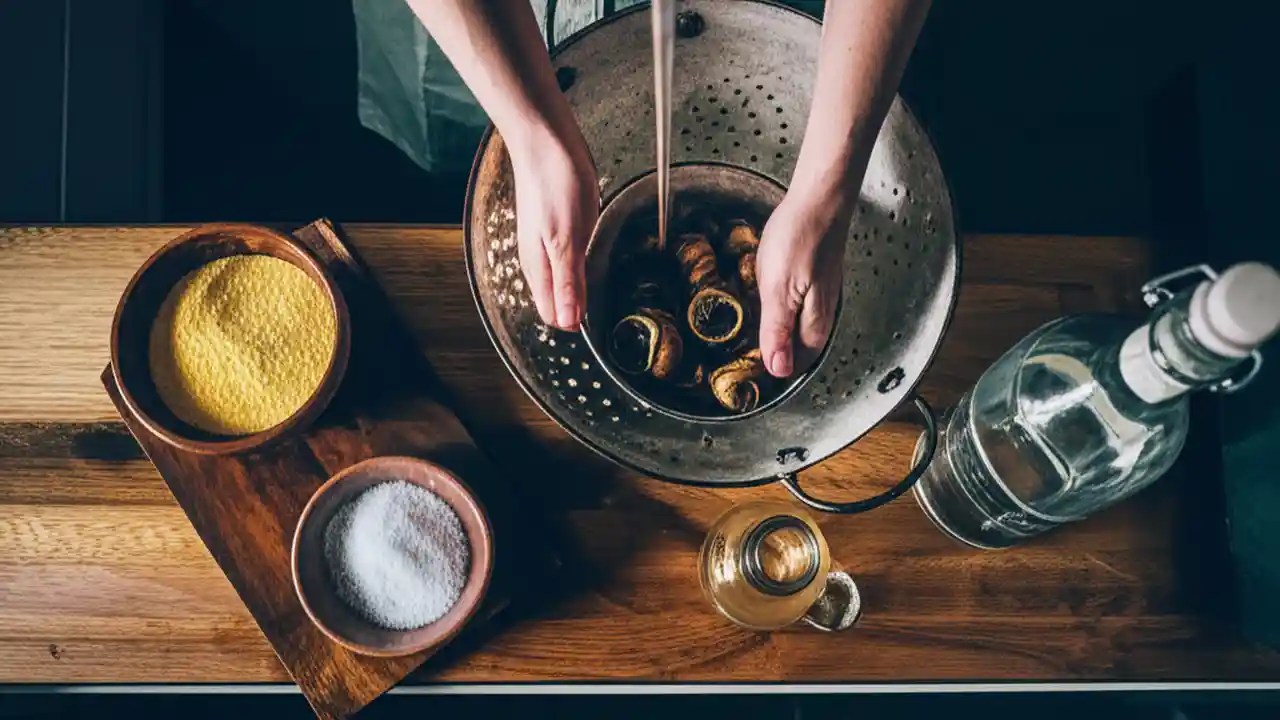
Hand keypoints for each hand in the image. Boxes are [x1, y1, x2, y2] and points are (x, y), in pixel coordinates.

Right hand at [509, 130, 598, 330]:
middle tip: (613, 309)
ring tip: (609, 286)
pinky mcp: (561, 227)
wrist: (547, 143)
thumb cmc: (554, 186)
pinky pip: (571, 258)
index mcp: (538, 270)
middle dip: (582, 310)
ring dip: (585, 288)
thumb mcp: (566, 241)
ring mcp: (549, 244)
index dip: (578, 324)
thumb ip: (567, 283)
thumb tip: (569, 323)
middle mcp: (540, 261)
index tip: (604, 325)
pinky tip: (599, 257)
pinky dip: (586, 264)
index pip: (554, 315)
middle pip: (559, 301)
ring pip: (565, 280)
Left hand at [755, 190, 851, 377]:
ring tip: (749, 336)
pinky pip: (796, 308)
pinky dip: (779, 312)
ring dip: (776, 335)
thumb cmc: (801, 238)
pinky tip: (765, 304)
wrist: (819, 199)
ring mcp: (819, 296)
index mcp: (814, 323)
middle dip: (774, 356)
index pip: (797, 364)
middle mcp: (821, 314)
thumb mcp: (779, 290)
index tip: (746, 375)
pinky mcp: (813, 280)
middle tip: (741, 358)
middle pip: (798, 349)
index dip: (774, 371)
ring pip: (797, 329)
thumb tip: (778, 370)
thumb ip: (778, 331)